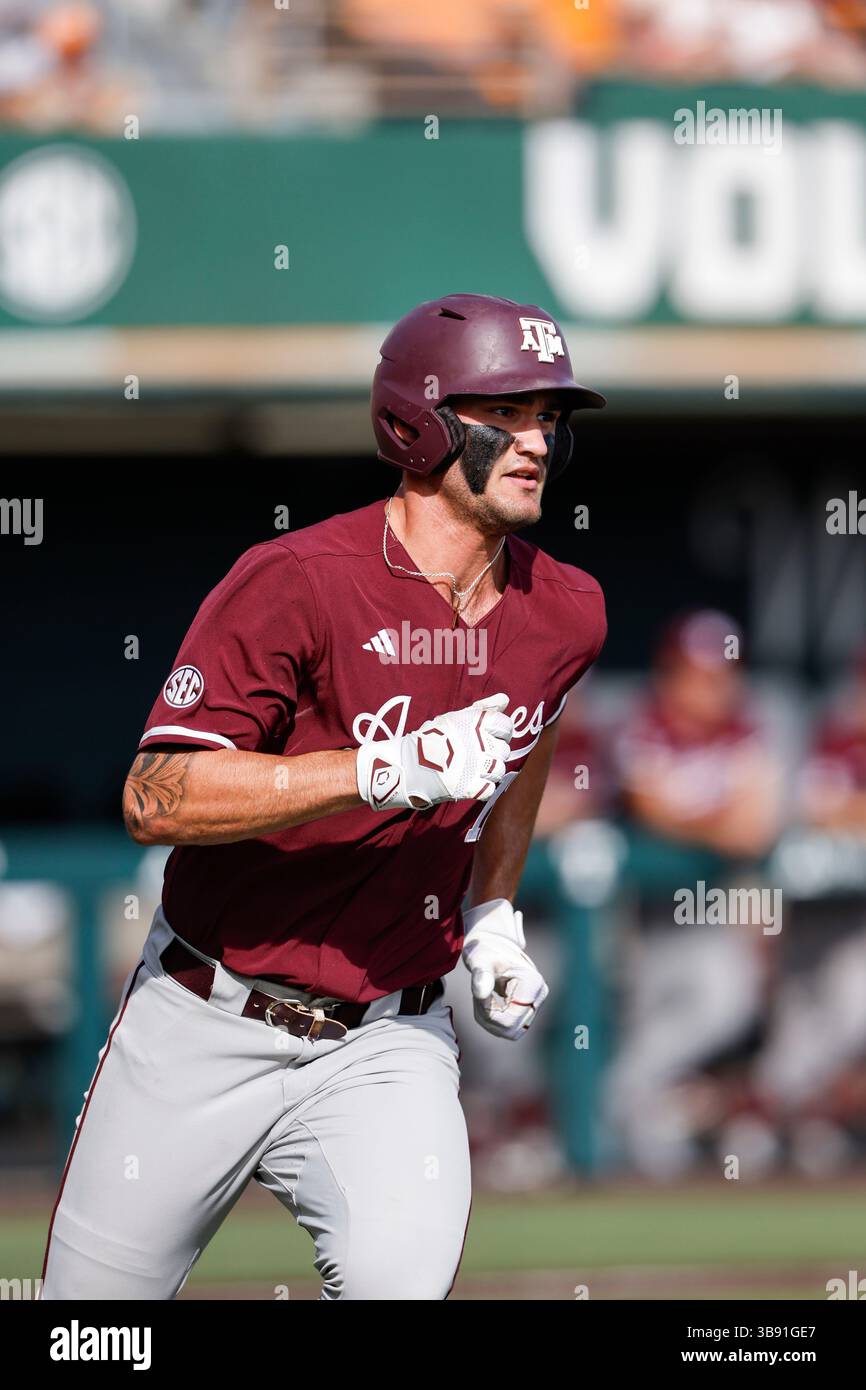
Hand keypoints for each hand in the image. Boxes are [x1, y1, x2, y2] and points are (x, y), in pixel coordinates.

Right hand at [356, 693, 513, 811]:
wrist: (407, 764)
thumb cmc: (432, 737)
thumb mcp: (456, 717)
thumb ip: (483, 707)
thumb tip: (506, 699)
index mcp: (477, 722)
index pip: (506, 726)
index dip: (500, 733)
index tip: (488, 737)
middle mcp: (480, 742)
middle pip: (504, 751)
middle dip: (493, 753)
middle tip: (475, 755)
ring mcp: (476, 765)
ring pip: (499, 770)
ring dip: (488, 772)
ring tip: (472, 770)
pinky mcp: (470, 786)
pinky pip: (489, 789)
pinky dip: (481, 788)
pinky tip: (469, 782)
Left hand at [461, 898, 548, 1040]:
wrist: (491, 943)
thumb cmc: (484, 949)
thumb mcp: (479, 959)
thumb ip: (480, 975)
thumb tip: (481, 993)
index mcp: (532, 983)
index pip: (510, 1021)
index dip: (488, 1014)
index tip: (477, 994)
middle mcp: (539, 995)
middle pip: (512, 1030)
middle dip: (489, 1019)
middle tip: (477, 996)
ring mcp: (536, 1003)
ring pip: (511, 1032)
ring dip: (490, 1021)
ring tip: (481, 997)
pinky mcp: (528, 1008)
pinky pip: (510, 1027)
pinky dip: (493, 1019)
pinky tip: (487, 1001)